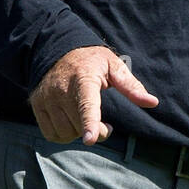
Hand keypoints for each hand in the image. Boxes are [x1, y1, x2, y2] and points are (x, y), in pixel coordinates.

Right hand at [29, 46, 158, 144]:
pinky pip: (51, 135)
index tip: (90, 139)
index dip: (90, 123)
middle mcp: (61, 89)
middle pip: (79, 126)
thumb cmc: (90, 60)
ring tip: (87, 120)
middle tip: (106, 123)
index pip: (87, 105)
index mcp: (84, 78)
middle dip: (97, 130)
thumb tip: (152, 102)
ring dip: (79, 133)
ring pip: (66, 133)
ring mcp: (46, 98)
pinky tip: (72, 123)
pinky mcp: (37, 105)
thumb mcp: (113, 66)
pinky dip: (64, 135)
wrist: (57, 49)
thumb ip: (131, 86)